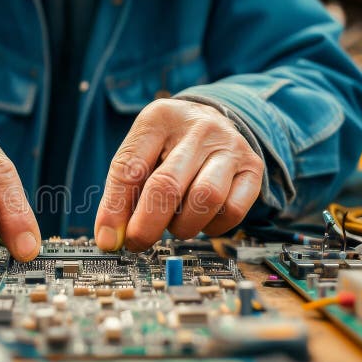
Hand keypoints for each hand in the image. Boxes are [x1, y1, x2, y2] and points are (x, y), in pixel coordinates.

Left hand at [94, 99, 263, 251]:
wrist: (214, 122)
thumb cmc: (169, 145)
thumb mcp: (141, 153)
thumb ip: (122, 192)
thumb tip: (110, 238)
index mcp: (159, 119)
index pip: (130, 168)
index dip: (115, 209)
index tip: (109, 239)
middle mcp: (198, 128)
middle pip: (167, 186)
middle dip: (147, 226)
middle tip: (137, 242)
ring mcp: (230, 146)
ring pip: (205, 199)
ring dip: (183, 225)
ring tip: (174, 222)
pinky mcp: (252, 167)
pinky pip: (232, 211)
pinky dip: (212, 226)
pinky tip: (201, 219)